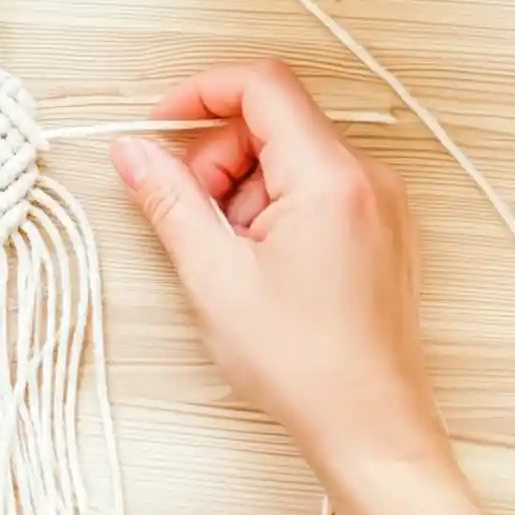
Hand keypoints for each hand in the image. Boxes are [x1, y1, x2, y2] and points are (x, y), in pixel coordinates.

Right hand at [109, 61, 498, 514]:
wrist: (369, 428)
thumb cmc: (307, 367)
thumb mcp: (214, 276)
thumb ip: (168, 200)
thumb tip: (134, 154)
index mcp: (330, 180)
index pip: (263, 86)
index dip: (201, 92)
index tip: (162, 122)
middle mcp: (367, 180)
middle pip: (273, 123)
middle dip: (219, 158)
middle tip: (196, 217)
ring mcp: (380, 205)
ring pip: (290, 159)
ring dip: (244, 191)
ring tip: (233, 257)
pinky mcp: (380, 230)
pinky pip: (314, 190)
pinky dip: (273, 210)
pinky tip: (261, 264)